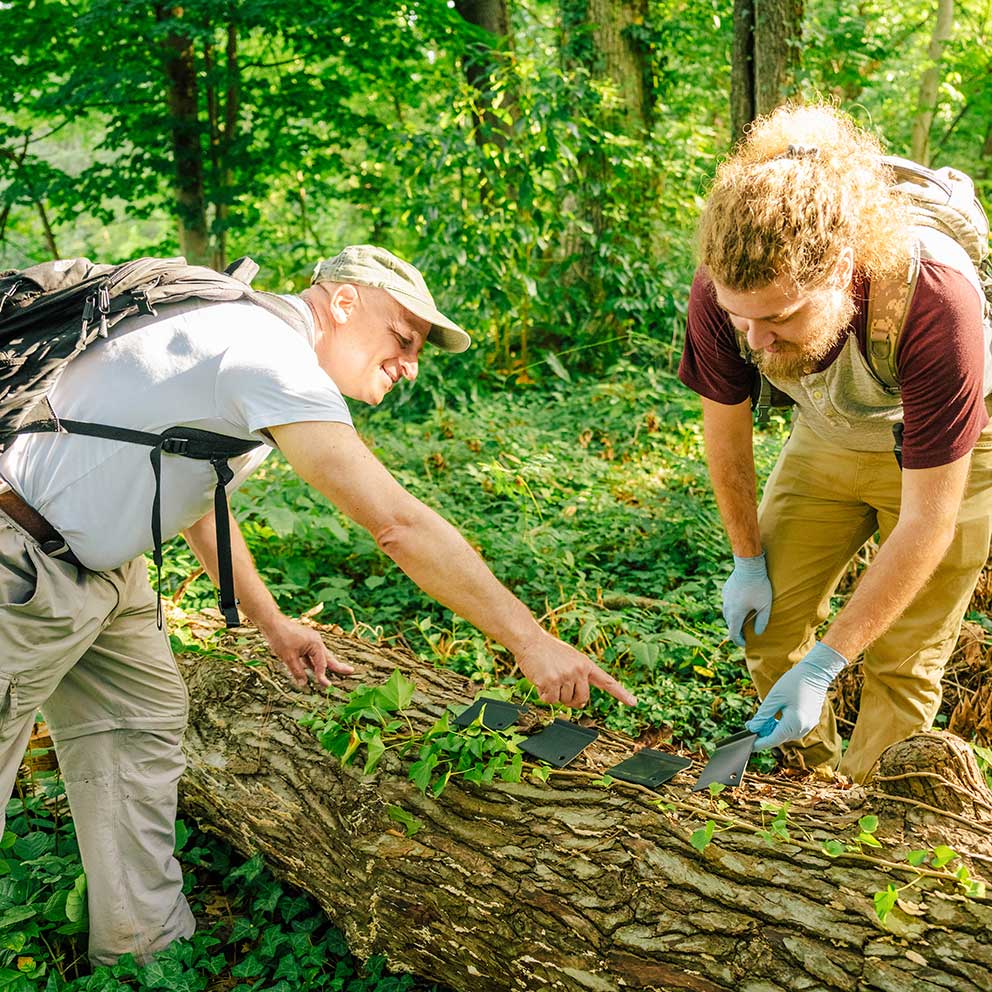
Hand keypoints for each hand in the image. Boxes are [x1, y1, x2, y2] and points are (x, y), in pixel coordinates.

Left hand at [259, 614, 354, 687]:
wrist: (272, 623)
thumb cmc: (281, 638)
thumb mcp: (288, 657)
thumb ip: (297, 671)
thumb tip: (303, 683)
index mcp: (315, 643)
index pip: (321, 664)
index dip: (323, 676)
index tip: (326, 685)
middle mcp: (316, 641)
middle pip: (328, 657)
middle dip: (338, 665)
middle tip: (351, 671)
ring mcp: (311, 641)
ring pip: (320, 656)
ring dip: (327, 665)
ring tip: (340, 670)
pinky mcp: (304, 642)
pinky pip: (312, 655)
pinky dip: (314, 662)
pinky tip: (315, 669)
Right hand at [514, 630, 636, 707]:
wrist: (530, 640)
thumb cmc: (547, 650)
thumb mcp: (569, 659)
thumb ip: (578, 676)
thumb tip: (580, 703)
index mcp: (585, 664)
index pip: (607, 681)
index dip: (621, 694)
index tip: (634, 703)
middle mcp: (578, 670)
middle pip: (582, 700)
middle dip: (571, 700)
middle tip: (559, 687)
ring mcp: (565, 676)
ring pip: (563, 701)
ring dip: (554, 694)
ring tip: (547, 676)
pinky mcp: (550, 682)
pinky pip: (549, 700)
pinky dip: (543, 695)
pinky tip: (540, 680)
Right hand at [722, 552, 772, 647]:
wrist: (748, 566)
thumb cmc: (759, 586)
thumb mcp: (765, 606)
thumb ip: (762, 621)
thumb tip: (758, 633)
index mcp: (735, 614)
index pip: (733, 634)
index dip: (739, 641)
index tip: (746, 644)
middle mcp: (727, 608)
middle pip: (730, 625)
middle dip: (737, 631)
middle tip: (747, 633)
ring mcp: (725, 599)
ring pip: (728, 614)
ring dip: (735, 619)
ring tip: (745, 620)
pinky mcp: (726, 591)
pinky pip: (728, 604)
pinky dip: (734, 609)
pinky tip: (743, 604)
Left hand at [746, 641, 847, 750]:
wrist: (815, 672)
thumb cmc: (793, 682)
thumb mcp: (773, 698)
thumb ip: (762, 716)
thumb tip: (752, 729)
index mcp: (794, 724)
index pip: (773, 740)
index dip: (759, 743)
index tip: (746, 744)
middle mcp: (803, 728)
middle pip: (779, 737)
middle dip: (764, 733)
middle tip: (749, 725)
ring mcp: (809, 725)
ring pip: (786, 733)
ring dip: (772, 729)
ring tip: (760, 718)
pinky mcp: (810, 720)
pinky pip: (793, 727)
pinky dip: (782, 725)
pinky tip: (773, 717)